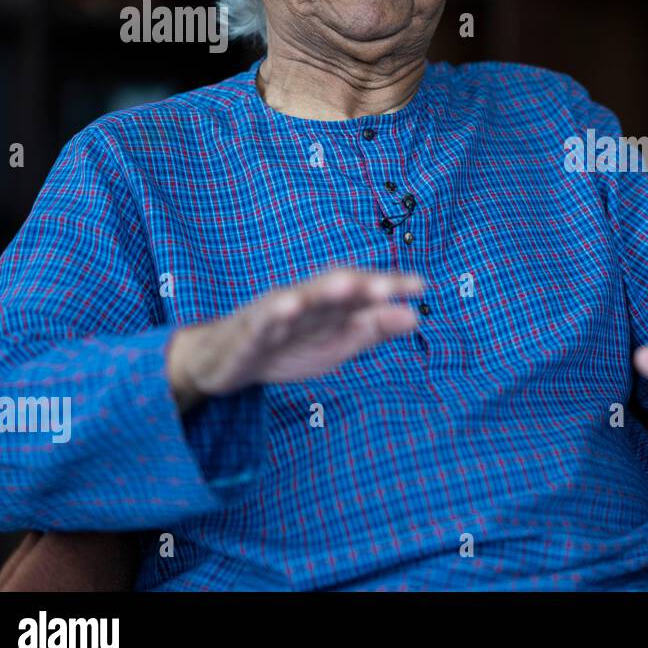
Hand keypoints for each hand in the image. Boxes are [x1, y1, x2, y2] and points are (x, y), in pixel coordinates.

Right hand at [166, 268, 424, 411]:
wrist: (226, 361)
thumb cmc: (289, 346)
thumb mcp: (338, 342)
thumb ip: (374, 329)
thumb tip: (415, 316)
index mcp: (330, 304)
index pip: (363, 290)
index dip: (389, 286)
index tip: (420, 287)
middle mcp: (306, 300)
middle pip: (335, 288)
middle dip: (361, 286)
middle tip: (388, 287)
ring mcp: (276, 313)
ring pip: (300, 299)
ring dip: (321, 292)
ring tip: (344, 286)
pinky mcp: (248, 331)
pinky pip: (261, 321)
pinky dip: (274, 314)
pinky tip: (287, 306)